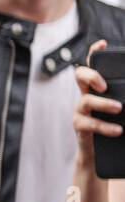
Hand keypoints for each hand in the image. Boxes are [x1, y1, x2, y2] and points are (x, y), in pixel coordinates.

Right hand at [73, 39, 120, 167]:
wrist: (100, 157)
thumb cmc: (115, 129)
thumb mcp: (124, 111)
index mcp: (97, 89)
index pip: (92, 66)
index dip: (94, 53)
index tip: (102, 44)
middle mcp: (86, 96)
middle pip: (80, 76)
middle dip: (91, 75)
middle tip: (104, 84)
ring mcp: (81, 111)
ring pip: (86, 101)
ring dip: (103, 103)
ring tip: (119, 109)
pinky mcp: (80, 127)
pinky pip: (89, 123)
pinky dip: (105, 126)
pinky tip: (119, 130)